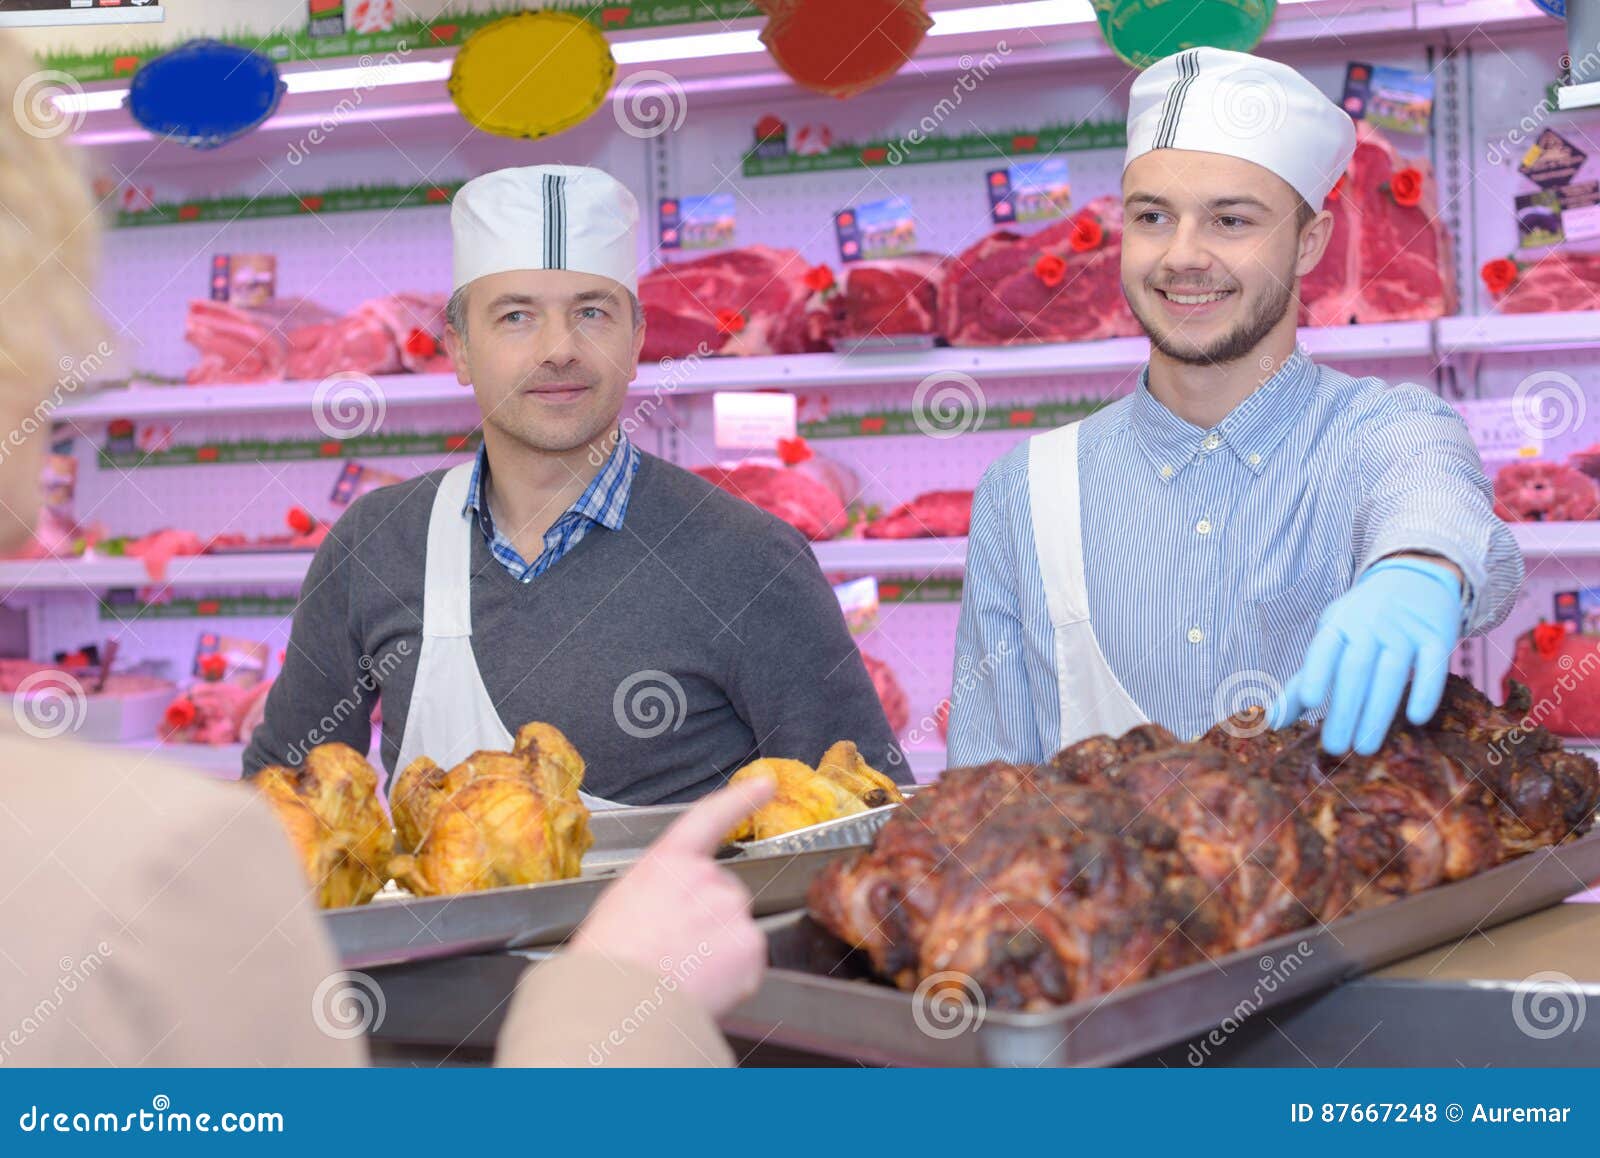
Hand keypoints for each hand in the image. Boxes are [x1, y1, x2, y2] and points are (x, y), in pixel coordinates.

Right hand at [572, 773, 775, 1017]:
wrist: (618, 1004)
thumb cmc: (608, 961)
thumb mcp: (622, 904)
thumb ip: (662, 892)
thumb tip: (675, 910)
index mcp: (669, 862)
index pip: (711, 817)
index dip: (741, 798)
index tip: (765, 785)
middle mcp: (706, 877)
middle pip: (725, 896)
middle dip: (710, 924)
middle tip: (676, 953)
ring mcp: (732, 910)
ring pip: (736, 933)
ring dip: (718, 954)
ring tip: (681, 975)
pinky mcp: (750, 946)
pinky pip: (747, 965)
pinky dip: (730, 981)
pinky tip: (700, 989)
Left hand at [1268, 557, 1462, 756]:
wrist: (1414, 578)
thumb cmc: (1361, 620)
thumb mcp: (1331, 638)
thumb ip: (1304, 679)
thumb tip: (1274, 721)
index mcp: (1338, 624)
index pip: (1324, 648)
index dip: (1316, 672)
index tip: (1309, 702)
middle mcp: (1369, 623)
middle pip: (1356, 668)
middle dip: (1344, 709)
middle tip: (1334, 748)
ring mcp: (1405, 629)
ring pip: (1392, 671)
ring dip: (1377, 711)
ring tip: (1365, 748)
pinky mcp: (1437, 636)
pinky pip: (1433, 665)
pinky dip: (1425, 691)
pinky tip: (1416, 719)